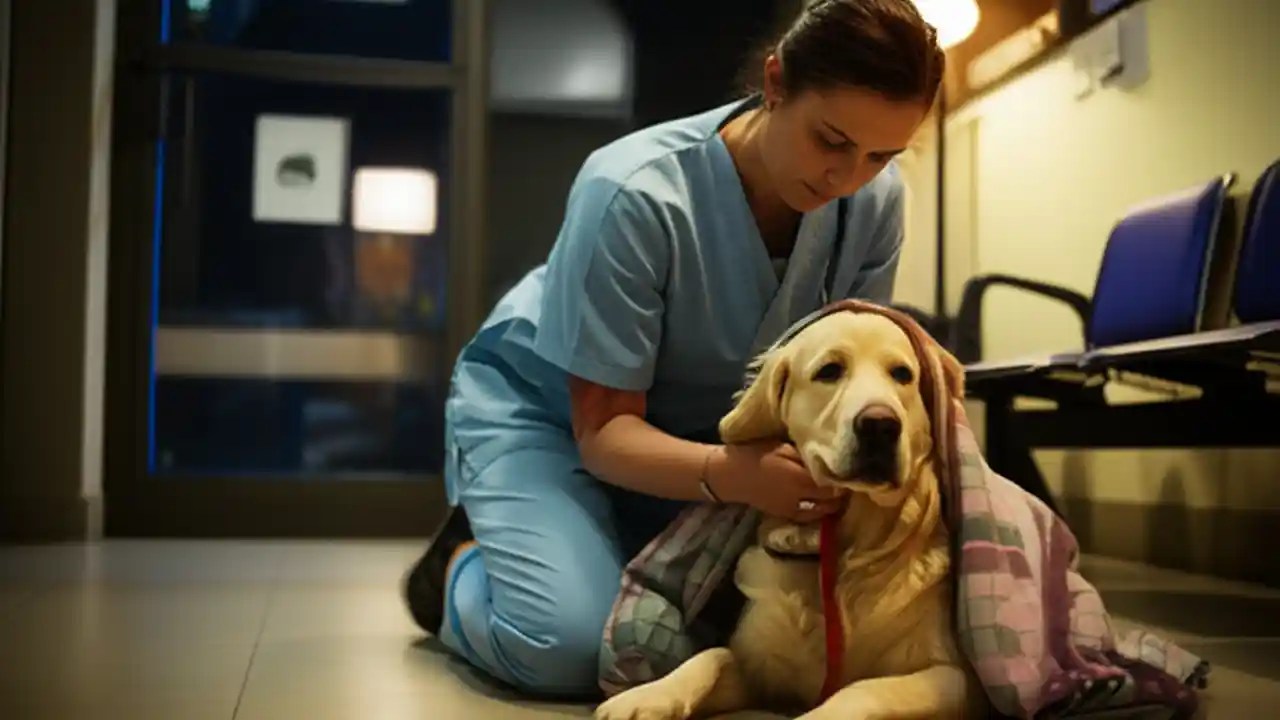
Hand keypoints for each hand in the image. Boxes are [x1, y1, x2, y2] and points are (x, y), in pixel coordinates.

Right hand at [708, 442, 845, 522]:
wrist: (729, 475)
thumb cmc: (756, 454)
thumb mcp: (783, 447)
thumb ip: (807, 455)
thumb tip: (831, 457)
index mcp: (799, 478)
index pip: (833, 482)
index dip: (845, 475)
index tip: (853, 466)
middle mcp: (799, 498)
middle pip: (832, 499)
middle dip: (843, 489)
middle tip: (849, 476)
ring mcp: (793, 510)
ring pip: (824, 510)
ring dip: (834, 501)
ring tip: (838, 488)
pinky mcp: (786, 515)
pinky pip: (811, 515)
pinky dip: (821, 508)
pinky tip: (824, 499)